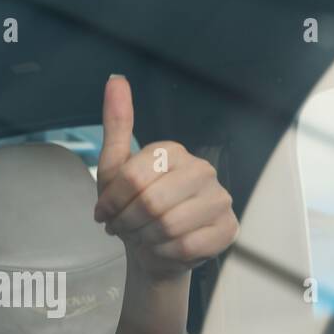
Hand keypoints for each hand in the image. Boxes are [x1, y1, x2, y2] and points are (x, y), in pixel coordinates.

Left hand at [93, 75, 238, 280]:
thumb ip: (117, 126)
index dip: (111, 202)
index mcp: (174, 152)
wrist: (155, 251)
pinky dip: (165, 253)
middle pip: (150, 202)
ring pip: (169, 226)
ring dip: (146, 239)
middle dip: (128, 223)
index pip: (132, 177)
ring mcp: (219, 199)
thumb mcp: (115, 170)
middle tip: (124, 228)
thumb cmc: (134, 210)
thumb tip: (115, 80)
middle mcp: (202, 169)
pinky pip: (187, 246)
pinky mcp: (228, 229)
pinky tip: (164, 248)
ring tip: (144, 236)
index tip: (106, 213)